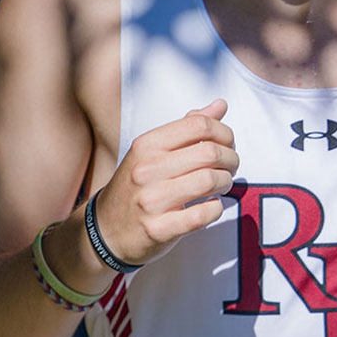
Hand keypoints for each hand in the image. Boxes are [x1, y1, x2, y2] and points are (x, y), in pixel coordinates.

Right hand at [94, 100, 238, 265]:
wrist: (106, 230)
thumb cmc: (137, 187)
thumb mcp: (152, 153)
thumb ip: (187, 128)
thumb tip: (220, 105)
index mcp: (146, 146)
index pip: (198, 125)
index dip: (224, 132)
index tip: (227, 143)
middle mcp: (146, 170)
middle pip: (210, 152)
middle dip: (231, 159)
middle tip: (230, 166)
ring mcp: (151, 201)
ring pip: (210, 181)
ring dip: (226, 182)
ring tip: (223, 184)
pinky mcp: (159, 229)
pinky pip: (203, 214)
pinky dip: (216, 209)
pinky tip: (211, 206)